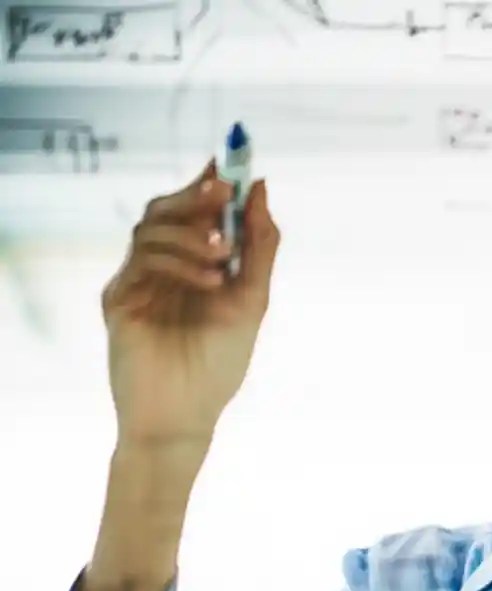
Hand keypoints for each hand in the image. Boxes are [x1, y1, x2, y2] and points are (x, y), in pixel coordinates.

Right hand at [102, 159, 280, 442]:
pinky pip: (142, 259)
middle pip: (165, 208)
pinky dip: (179, 262)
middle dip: (196, 196)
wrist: (186, 414)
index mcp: (194, 262)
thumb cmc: (220, 363)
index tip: (232, 161)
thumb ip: (259, 245)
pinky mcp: (118, 297)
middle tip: (223, 193)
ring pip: (151, 227)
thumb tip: (259, 188)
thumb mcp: (253, 297)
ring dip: (191, 233)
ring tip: (222, 256)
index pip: (195, 210)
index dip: (210, 182)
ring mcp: (137, 280)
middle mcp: (162, 266)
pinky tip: (208, 281)